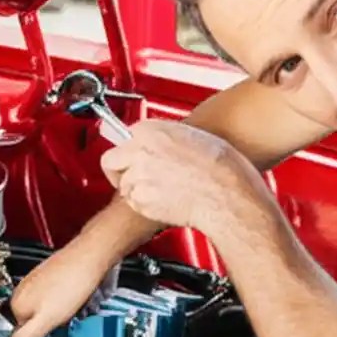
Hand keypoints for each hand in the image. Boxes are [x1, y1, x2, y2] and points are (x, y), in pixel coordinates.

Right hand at [8, 238, 120, 336]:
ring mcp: (34, 282)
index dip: (41, 334)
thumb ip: (27, 336)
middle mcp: (22, 291)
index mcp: (17, 304)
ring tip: (71, 304)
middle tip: (64, 316)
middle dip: (49, 323)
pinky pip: (54, 298)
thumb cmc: (73, 284)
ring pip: (45, 309)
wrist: (90, 257)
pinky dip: (64, 301)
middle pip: (33, 321)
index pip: (22, 332)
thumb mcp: (48, 320)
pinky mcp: (47, 276)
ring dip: (58, 312)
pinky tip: (73, 296)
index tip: (53, 328)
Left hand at [101, 119, 271, 234]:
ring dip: (136, 189)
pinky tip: (165, 201)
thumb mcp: (193, 137)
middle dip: (118, 170)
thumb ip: (167, 138)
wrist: (227, 193)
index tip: (132, 157)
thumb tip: (160, 143)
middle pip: (110, 161)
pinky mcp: (141, 201)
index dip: (129, 150)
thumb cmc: (220, 167)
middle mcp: (138, 152)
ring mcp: (138, 177)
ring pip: (123, 185)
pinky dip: (145, 205)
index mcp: (150, 131)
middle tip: (131, 176)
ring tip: (161, 191)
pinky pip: (134, 204)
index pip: (123, 137)